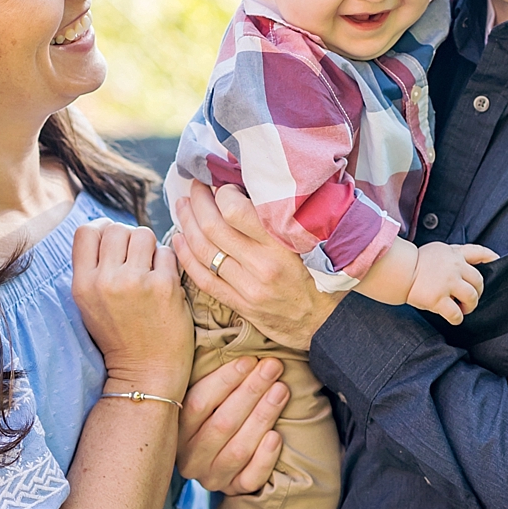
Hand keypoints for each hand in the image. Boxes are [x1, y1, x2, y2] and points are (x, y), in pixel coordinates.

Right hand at [71, 219, 191, 397]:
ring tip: (151, 270)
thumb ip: (93, 269)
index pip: (86, 230)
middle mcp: (105, 281)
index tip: (114, 243)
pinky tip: (165, 283)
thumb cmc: (120, 335)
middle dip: (129, 239)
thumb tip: (106, 227)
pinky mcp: (164, 286)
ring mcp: (135, 282)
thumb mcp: (91, 304)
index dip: (102, 230)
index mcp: (82, 284)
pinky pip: (167, 252)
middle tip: (137, 261)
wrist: (145, 373)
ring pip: (143, 233)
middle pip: (117, 228)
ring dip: (150, 248)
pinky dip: (168, 263)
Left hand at [172, 180, 341, 350]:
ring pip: (204, 251)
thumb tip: (260, 186)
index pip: (237, 212)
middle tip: (196, 187)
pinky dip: (187, 257)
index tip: (224, 185)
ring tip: (183, 207)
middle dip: (199, 203)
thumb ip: (286, 218)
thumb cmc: (325, 274)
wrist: (328, 323)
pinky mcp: (240, 305)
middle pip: (214, 228)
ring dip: (188, 225)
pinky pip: (203, 279)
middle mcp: (262, 267)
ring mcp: (248, 288)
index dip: (223, 193)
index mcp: (283, 246)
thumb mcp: (314, 241)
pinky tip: (178, 241)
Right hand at [178, 356, 290, 494]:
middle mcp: (189, 457)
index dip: (225, 380)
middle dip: (251, 391)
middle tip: (273, 367)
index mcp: (176, 429)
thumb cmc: (215, 410)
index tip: (250, 360)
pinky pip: (250, 478)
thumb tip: (234, 341)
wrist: (219, 456)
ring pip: (238, 449)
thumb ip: (209, 376)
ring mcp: (211, 477)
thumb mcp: (204, 394)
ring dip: (263, 416)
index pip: (198, 404)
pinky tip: (277, 435)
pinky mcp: (234, 491)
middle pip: (222, 424)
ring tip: (281, 390)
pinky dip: (264, 457)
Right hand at [407, 241, 495, 324]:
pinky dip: (457, 318)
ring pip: (472, 297)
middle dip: (478, 292)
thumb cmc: (415, 262)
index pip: (478, 252)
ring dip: (470, 306)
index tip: (497, 261)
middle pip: (478, 281)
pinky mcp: (438, 299)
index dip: (490, 257)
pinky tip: (453, 317)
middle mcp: (454, 267)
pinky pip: (456, 314)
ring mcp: (447, 283)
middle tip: (470, 299)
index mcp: (454, 254)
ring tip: (463, 309)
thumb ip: (453, 255)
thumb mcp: (437, 250)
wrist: (398, 271)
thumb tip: (466, 266)